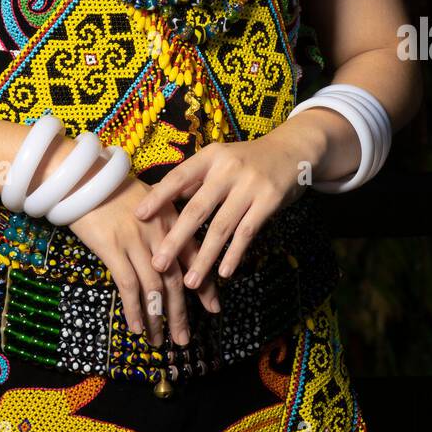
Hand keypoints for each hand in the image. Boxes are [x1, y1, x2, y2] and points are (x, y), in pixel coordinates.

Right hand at [67, 171, 221, 347]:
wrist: (84, 179)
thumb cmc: (114, 190)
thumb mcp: (149, 199)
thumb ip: (164, 219)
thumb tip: (174, 245)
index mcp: (171, 219)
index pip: (194, 257)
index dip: (204, 285)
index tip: (213, 308)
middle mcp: (159, 232)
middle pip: (176, 279)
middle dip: (181, 313)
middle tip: (184, 339)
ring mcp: (136, 241)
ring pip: (154, 287)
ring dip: (158, 318)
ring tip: (159, 342)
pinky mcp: (113, 248)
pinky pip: (128, 285)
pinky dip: (135, 309)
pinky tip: (137, 328)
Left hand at [133, 117, 328, 288]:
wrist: (292, 150)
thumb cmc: (247, 160)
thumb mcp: (220, 160)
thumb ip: (196, 181)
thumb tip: (161, 202)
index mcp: (211, 156)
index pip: (179, 177)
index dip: (159, 197)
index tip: (138, 216)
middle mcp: (228, 168)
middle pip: (196, 209)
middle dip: (176, 239)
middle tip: (158, 264)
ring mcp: (250, 184)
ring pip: (221, 227)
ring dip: (204, 258)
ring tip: (189, 281)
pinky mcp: (269, 200)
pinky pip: (247, 232)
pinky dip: (234, 255)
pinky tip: (223, 273)